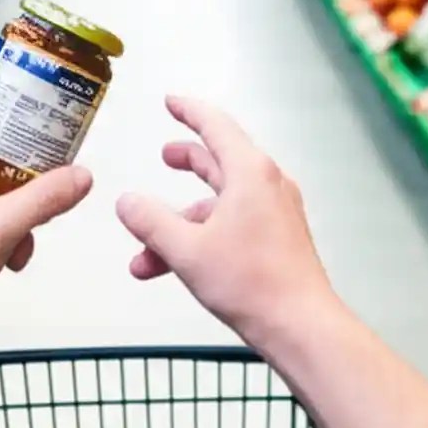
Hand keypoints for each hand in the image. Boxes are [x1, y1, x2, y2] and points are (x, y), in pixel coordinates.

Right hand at [116, 96, 337, 346]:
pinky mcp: (279, 239)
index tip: (171, 102)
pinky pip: (233, 225)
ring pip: (220, 205)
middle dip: (187, 162)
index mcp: (250, 172)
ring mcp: (277, 212)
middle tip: (165, 157)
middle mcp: (268, 185)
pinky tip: (173, 268)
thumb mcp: (186, 249)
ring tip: (144, 257)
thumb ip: (150, 221)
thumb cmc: (250, 282)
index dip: (189, 111)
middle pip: (221, 161)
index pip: (216, 126)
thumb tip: (127, 201)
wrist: (300, 325)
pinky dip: (202, 239)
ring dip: (181, 224)